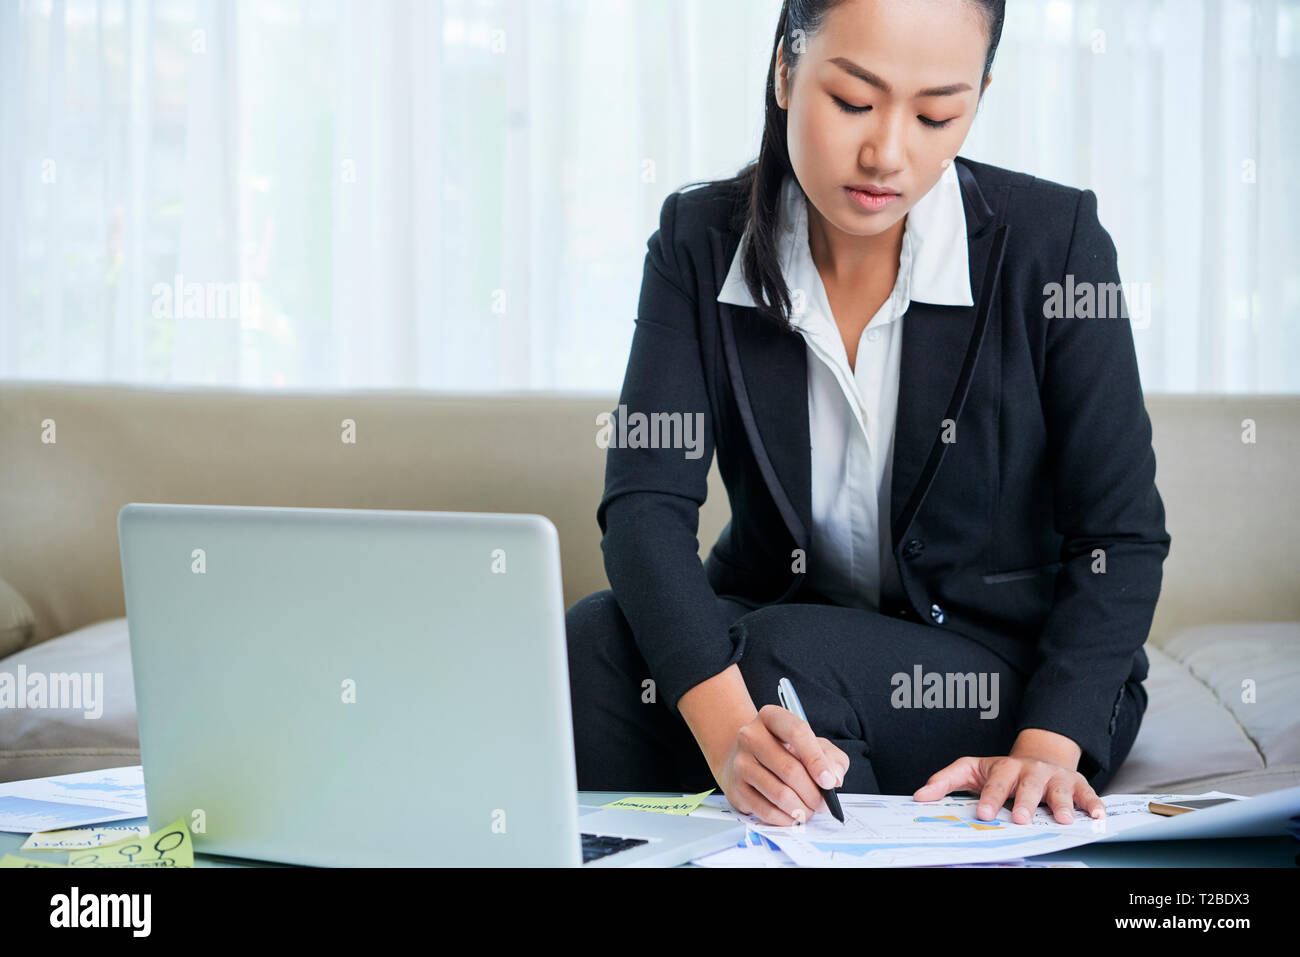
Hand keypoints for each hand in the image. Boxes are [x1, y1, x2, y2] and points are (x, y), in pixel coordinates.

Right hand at [714, 704, 848, 825]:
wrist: (744, 759)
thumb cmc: (781, 751)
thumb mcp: (810, 744)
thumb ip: (831, 757)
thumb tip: (834, 778)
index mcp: (771, 717)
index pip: (797, 733)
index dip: (816, 760)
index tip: (829, 782)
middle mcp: (750, 736)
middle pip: (790, 769)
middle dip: (813, 793)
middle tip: (822, 803)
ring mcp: (740, 762)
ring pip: (780, 794)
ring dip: (801, 809)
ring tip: (808, 810)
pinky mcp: (735, 788)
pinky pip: (766, 811)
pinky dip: (786, 819)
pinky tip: (791, 815)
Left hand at [913, 754, 1105, 824]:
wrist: (1039, 755)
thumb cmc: (1002, 770)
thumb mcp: (971, 770)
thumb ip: (946, 781)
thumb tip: (919, 796)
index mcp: (1004, 768)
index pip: (995, 783)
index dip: (989, 798)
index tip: (983, 813)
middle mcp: (1030, 770)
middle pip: (1028, 786)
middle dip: (1025, 802)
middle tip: (1020, 819)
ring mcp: (1054, 776)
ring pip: (1059, 789)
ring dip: (1060, 804)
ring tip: (1060, 819)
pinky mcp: (1076, 783)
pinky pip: (1087, 793)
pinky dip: (1093, 804)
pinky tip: (1096, 816)